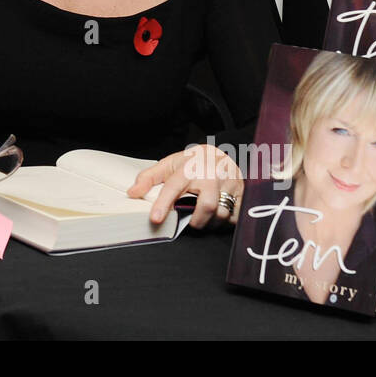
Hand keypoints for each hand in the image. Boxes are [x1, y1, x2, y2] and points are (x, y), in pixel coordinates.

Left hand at [126, 144, 243, 229]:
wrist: (221, 153)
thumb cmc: (193, 162)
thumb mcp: (169, 165)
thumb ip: (149, 178)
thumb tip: (133, 193)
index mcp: (190, 168)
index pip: (174, 187)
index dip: (164, 204)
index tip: (156, 218)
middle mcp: (211, 175)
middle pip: (206, 205)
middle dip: (197, 220)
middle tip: (191, 222)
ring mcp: (229, 184)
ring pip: (222, 214)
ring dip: (210, 222)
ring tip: (203, 217)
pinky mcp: (242, 193)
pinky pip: (236, 216)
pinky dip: (226, 221)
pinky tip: (218, 215)